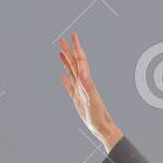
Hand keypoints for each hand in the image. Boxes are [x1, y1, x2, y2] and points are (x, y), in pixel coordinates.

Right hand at [58, 32, 122, 151]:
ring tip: (61, 52)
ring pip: (71, 72)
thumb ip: (87, 84)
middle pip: (74, 63)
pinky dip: (65, 79)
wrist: (101, 126)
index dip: (76, 47)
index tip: (73, 35)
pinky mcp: (77, 98)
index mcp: (86, 80)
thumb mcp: (92, 99)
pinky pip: (69, 86)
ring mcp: (79, 90)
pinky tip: (62, 76)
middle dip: (69, 50)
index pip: (80, 60)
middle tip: (62, 39)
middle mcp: (83, 82)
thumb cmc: (98, 114)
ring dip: (66, 61)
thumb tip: (82, 71)